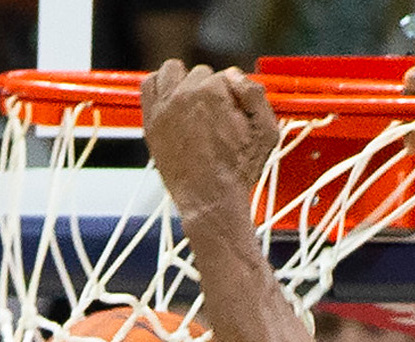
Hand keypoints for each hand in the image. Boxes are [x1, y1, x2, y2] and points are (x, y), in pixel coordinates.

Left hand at [140, 60, 279, 227]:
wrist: (210, 198)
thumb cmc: (237, 170)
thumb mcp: (266, 132)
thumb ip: (255, 95)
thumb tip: (235, 75)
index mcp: (214, 92)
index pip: (226, 76)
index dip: (233, 96)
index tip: (234, 115)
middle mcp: (186, 94)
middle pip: (200, 74)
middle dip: (210, 90)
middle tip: (215, 116)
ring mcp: (165, 106)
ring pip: (172, 70)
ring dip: (183, 80)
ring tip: (192, 101)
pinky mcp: (151, 120)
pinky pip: (148, 85)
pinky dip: (158, 85)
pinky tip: (170, 98)